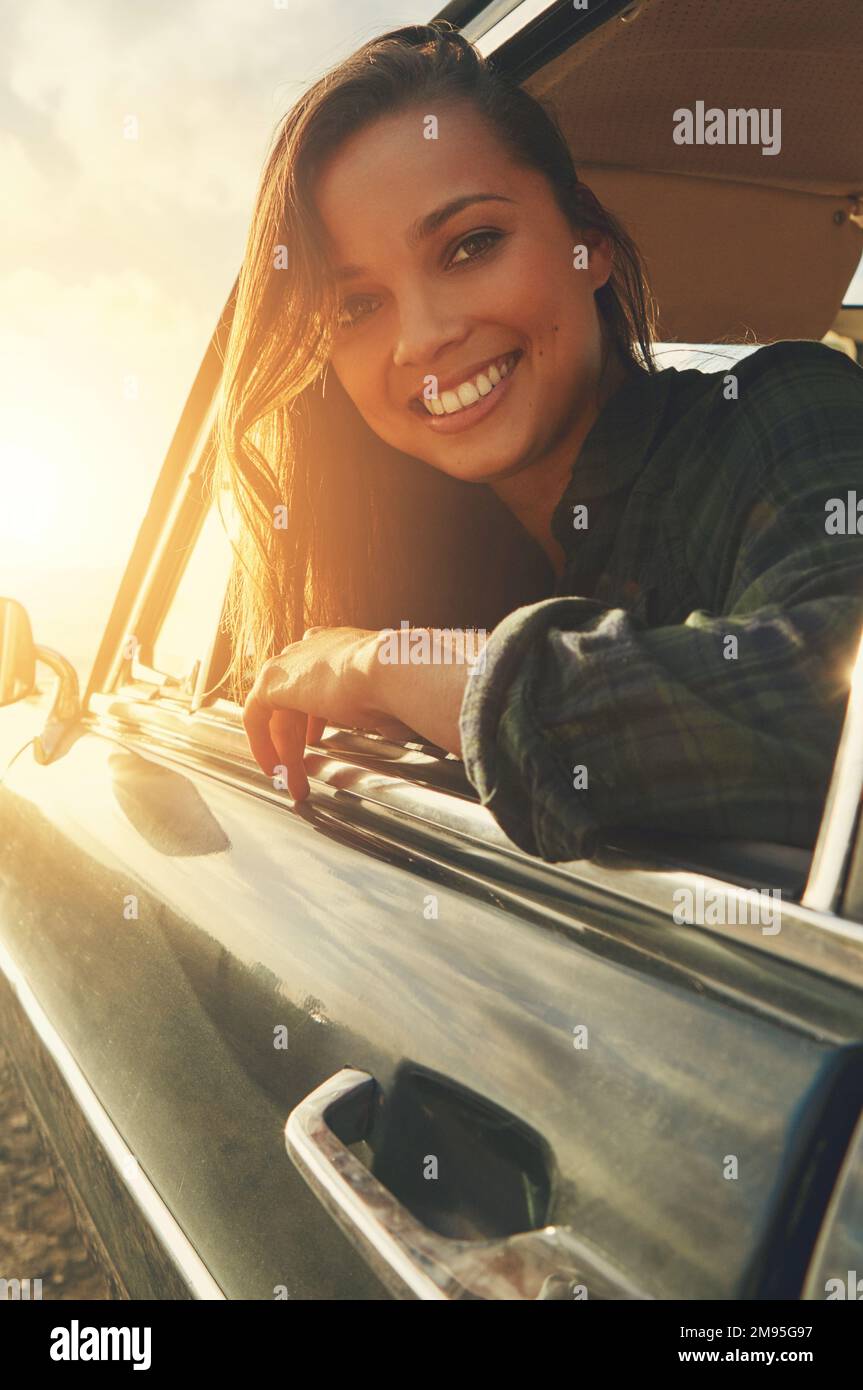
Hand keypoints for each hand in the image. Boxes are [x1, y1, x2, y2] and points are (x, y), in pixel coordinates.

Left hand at [242, 626, 418, 800]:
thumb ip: (382, 711)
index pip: (316, 677)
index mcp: (342, 645)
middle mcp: (313, 648)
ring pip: (280, 713)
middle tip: (303, 769)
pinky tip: (273, 767)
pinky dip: (262, 743)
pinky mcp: (272, 681)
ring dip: (286, 751)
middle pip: (295, 699)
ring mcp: (291, 661)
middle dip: (297, 739)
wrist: (393, 669)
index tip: (315, 738)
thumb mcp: (391, 699)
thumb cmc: (404, 683)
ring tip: (296, 782)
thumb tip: (394, 726)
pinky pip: (256, 716)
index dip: (313, 713)